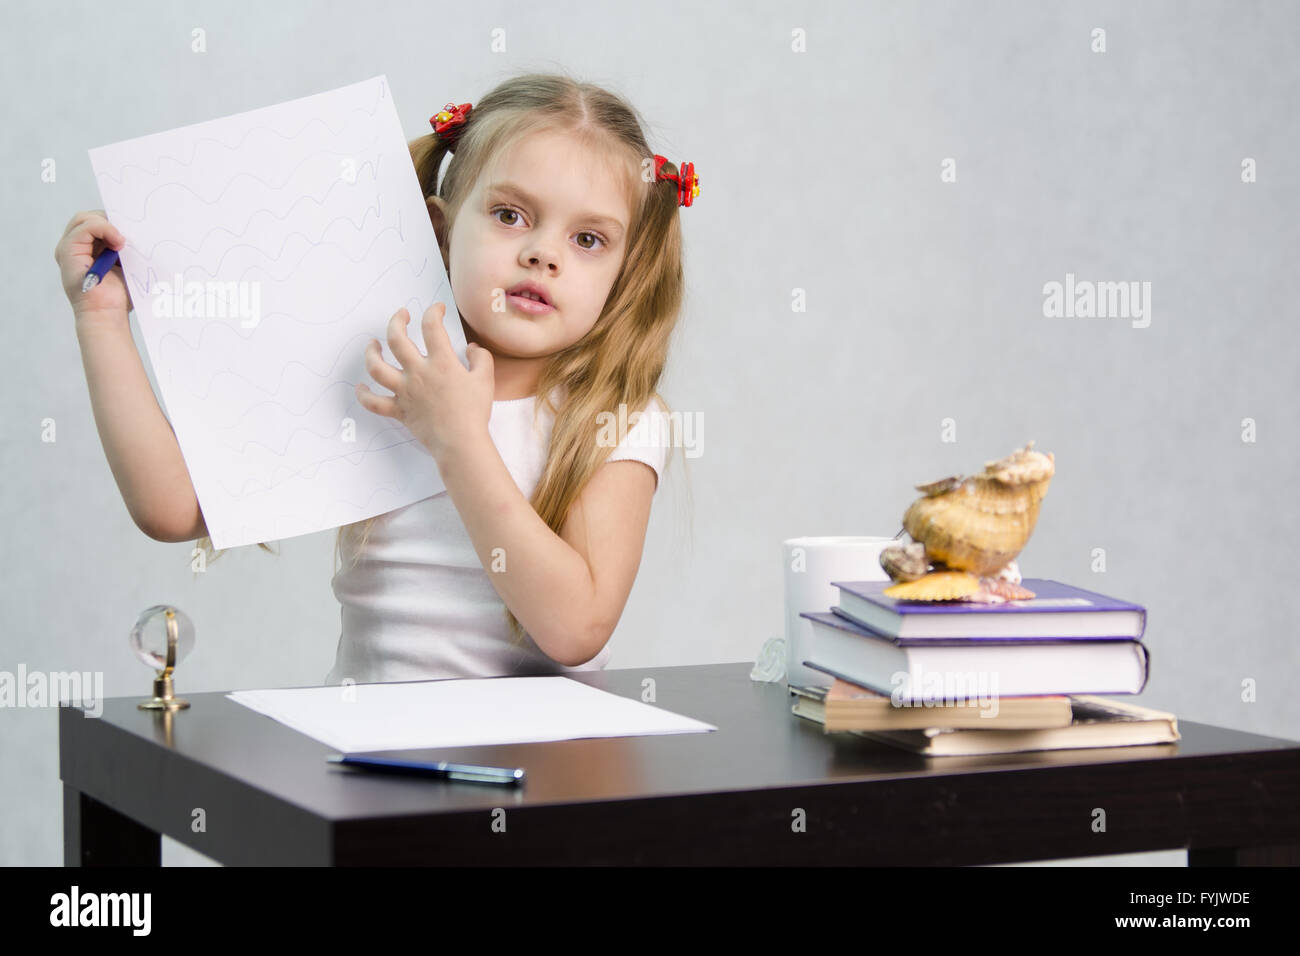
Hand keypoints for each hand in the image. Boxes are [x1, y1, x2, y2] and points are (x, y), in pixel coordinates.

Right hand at [54, 209, 134, 324]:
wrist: (107, 314)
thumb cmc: (118, 296)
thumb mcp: (125, 264)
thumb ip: (124, 246)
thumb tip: (136, 227)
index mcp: (86, 249)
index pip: (96, 222)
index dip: (113, 221)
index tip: (132, 229)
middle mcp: (74, 247)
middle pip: (89, 217)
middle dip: (111, 221)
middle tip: (130, 234)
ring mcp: (68, 249)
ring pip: (85, 218)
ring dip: (108, 225)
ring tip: (123, 242)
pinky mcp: (67, 251)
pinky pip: (85, 227)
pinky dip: (103, 228)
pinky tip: (118, 242)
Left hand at [356, 303, 493, 462]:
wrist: (461, 442)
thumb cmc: (474, 412)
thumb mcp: (485, 380)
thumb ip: (480, 358)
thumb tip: (471, 349)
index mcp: (441, 362)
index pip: (431, 327)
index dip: (433, 312)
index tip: (436, 310)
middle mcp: (418, 373)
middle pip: (396, 339)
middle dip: (396, 321)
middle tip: (401, 315)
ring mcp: (404, 391)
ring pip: (377, 367)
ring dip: (371, 352)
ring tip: (372, 344)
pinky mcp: (398, 410)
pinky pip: (373, 402)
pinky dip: (364, 395)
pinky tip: (361, 386)